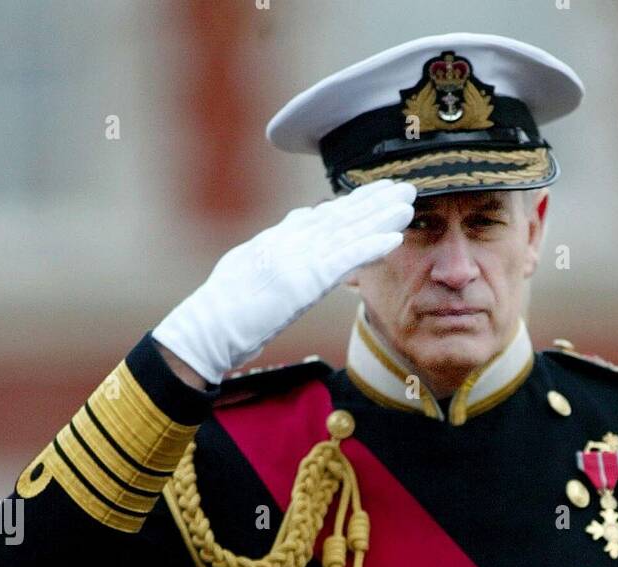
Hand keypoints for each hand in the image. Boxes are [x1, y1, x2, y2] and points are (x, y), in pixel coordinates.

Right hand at [152, 179, 416, 383]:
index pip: (320, 217)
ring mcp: (297, 257)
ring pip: (348, 230)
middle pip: (340, 215)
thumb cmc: (223, 311)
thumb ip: (272, 250)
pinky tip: (395, 237)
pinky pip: (345, 258)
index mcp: (277, 241)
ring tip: (408, 203)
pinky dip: (371, 245)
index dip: (351, 205)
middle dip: (373, 200)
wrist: (208, 327)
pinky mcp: (304, 278)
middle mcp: (290, 241)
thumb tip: (289, 231)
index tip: (375, 194)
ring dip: (381, 216)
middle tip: (404, 186)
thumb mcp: (248, 270)